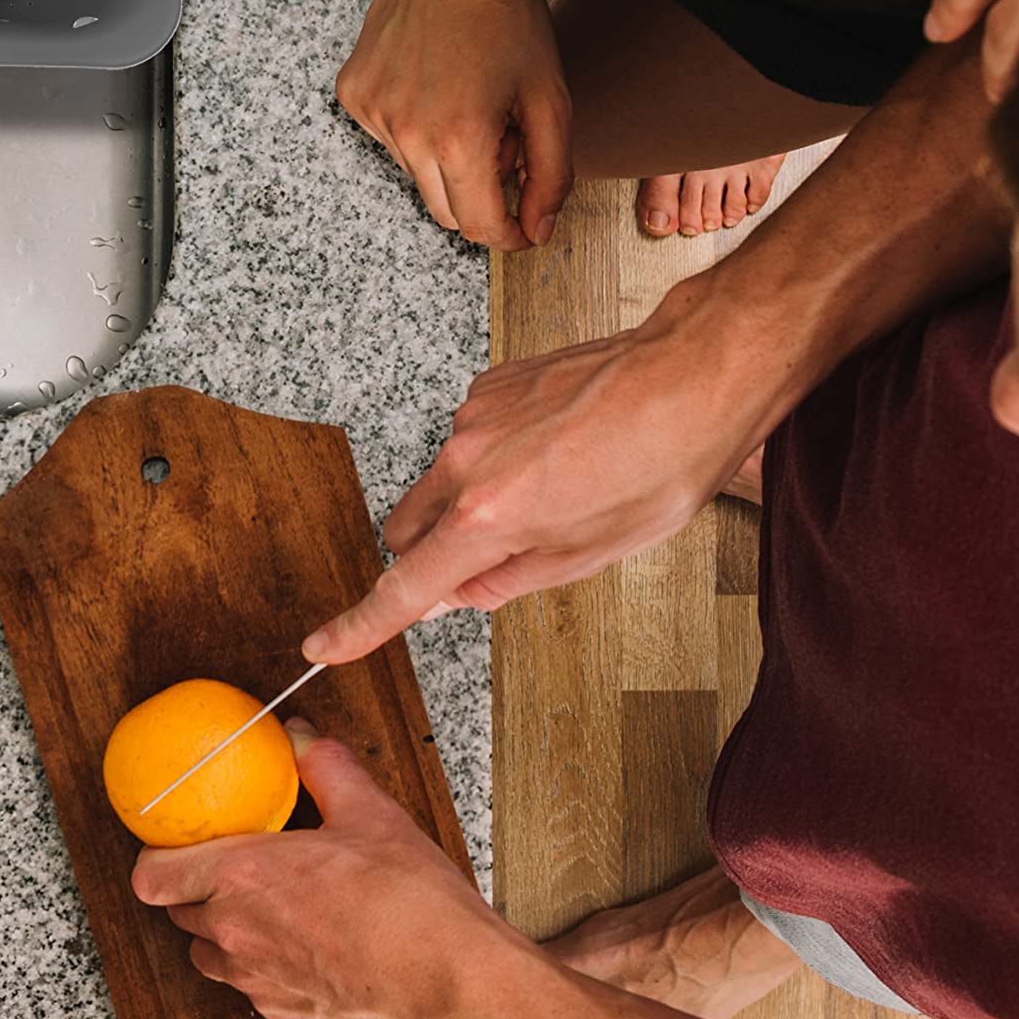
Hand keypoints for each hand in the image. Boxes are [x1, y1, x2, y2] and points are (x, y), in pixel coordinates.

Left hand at [131, 727, 523, 1018]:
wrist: (449, 987)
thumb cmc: (412, 906)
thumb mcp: (372, 814)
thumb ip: (325, 767)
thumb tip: (301, 738)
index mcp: (245, 876)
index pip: (153, 875)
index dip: (157, 857)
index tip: (176, 842)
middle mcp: (237, 933)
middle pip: (181, 910)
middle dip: (202, 885)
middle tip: (246, 862)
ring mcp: (257, 981)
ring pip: (212, 952)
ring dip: (229, 928)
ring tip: (278, 904)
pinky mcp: (283, 1014)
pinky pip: (251, 984)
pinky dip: (266, 962)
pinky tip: (310, 943)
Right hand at [305, 277, 774, 664]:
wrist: (693, 374)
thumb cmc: (663, 462)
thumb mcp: (593, 552)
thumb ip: (508, 580)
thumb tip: (455, 595)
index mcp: (489, 516)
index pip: (404, 586)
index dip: (360, 625)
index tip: (325, 643)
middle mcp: (466, 460)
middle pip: (407, 531)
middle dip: (433, 556)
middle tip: (498, 560)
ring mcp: (475, 415)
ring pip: (440, 484)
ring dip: (471, 503)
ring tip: (556, 492)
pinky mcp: (492, 383)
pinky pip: (470, 439)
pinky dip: (495, 458)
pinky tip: (557, 451)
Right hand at [336, 0, 572, 250]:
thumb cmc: (506, 16)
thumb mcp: (551, 96)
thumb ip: (551, 174)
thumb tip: (538, 230)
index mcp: (460, 138)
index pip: (481, 227)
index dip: (511, 235)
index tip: (527, 227)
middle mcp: (408, 133)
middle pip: (446, 213)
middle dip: (483, 197)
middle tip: (508, 146)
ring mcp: (374, 113)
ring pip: (419, 177)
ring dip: (450, 161)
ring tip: (473, 104)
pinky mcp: (355, 95)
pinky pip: (392, 141)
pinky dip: (419, 131)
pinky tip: (438, 84)